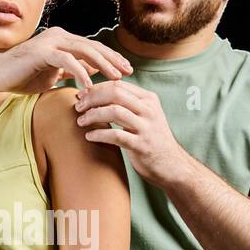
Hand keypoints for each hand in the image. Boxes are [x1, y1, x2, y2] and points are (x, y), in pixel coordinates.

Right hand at [0, 26, 132, 93]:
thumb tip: (92, 73)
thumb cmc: (21, 76)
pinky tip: (90, 86)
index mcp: (62, 40)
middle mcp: (59, 36)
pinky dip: (81, 73)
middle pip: (93, 47)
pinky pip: (67, 62)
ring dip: (102, 65)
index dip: (111, 58)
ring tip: (115, 78)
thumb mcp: (53, 75)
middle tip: (128, 71)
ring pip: (84, 51)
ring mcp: (51, 41)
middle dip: (113, 60)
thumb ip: (72, 71)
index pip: (93, 48)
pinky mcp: (43, 51)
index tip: (126, 70)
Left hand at [74, 81, 192, 185]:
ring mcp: (146, 127)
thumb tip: (97, 94)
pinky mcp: (142, 145)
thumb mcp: (145, 116)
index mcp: (149, 99)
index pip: (118, 84)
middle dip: (92, 98)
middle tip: (78, 107)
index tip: (81, 95)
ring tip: (81, 122)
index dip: (96, 88)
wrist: (171, 165)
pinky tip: (89, 137)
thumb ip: (128, 104)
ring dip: (92, 115)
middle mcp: (149, 110)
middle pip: (115, 93)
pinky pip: (116, 136)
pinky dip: (99, 134)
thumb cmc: (152, 139)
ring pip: (114, 111)